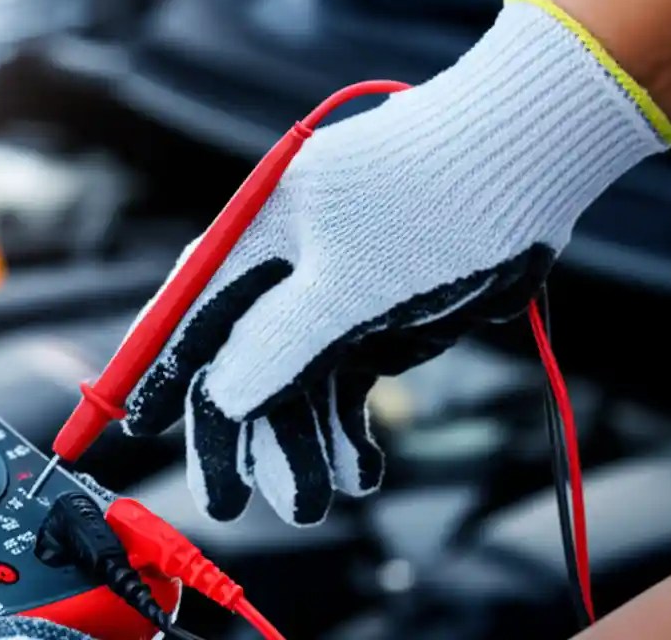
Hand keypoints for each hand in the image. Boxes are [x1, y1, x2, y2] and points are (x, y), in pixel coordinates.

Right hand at [122, 0, 668, 525]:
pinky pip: (344, 382)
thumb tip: (216, 398)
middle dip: (240, 433)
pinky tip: (359, 471)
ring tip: (313, 502)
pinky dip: (346, 426)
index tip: (137, 425)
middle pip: (241, 357)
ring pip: (294, 381)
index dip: (161, 370)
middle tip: (232, 504)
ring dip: (301, 443)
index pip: (189, 308)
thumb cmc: (435, 203)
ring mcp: (332, 291)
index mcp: (257, 231)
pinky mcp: (375, 316)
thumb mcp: (350, 282)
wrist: (533, 165)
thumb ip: (277, 344)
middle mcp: (286, 262)